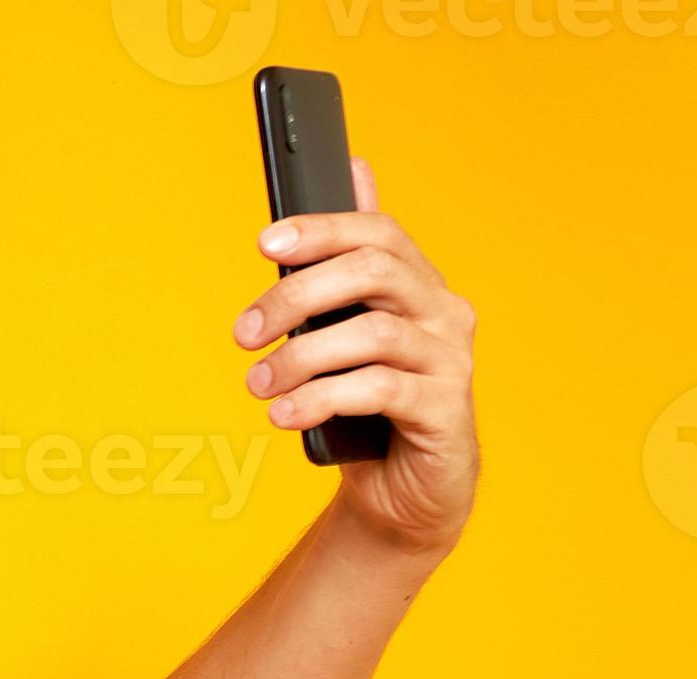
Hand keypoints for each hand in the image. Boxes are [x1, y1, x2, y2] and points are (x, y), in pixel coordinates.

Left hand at [234, 159, 479, 556]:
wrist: (406, 493)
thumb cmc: (373, 410)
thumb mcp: (351, 332)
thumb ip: (348, 265)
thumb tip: (356, 167)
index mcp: (420, 286)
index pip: (378, 234)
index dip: (323, 230)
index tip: (265, 244)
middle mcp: (445, 314)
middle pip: (373, 274)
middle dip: (297, 295)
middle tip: (245, 333)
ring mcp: (451, 363)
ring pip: (372, 335)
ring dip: (301, 358)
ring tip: (258, 385)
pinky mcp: (445, 412)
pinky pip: (380, 390)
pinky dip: (322, 398)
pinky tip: (285, 414)